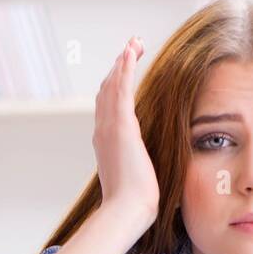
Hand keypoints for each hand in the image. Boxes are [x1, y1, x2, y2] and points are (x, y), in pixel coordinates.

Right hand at [93, 37, 158, 234]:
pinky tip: (130, 52)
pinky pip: (120, 89)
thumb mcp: (136, 178)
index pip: (109, 106)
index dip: (116, 84)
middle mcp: (103, 131)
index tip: (127, 70)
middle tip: (131, 47)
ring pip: (112, 85)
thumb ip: (139, 166)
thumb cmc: (135, 202)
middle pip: (107, 90)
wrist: (127, 210)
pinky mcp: (120, 125)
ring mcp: (108, 127)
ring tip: (133, 43)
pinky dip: (124, 68)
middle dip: (119, 67)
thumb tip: (149, 171)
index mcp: (107, 142)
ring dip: (122, 62)